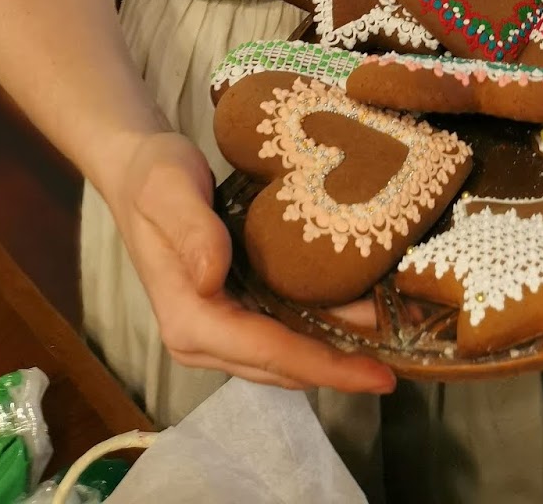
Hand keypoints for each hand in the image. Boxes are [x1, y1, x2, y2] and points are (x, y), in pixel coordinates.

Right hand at [104, 131, 395, 394]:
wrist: (138, 168)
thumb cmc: (154, 176)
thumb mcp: (169, 191)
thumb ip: (191, 231)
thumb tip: (214, 278)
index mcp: (189, 320)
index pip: (268, 352)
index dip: (325, 365)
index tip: (378, 373)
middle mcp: (204, 338)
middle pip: (284, 365)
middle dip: (342, 365)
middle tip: (404, 357)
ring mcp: (218, 329)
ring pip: (287, 355)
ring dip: (336, 351)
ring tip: (394, 337)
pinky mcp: (232, 311)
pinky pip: (282, 331)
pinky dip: (320, 329)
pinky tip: (358, 314)